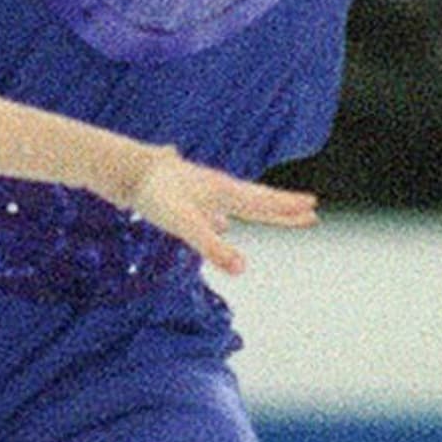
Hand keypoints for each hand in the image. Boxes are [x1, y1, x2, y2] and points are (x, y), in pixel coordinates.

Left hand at [125, 148, 319, 275]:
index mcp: (224, 193)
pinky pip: (214, 210)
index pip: (263, 203)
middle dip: (284, 208)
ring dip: (260, 210)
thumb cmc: (156, 195)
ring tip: (276, 214)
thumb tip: (242, 270)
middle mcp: (217, 190)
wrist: (128, 171)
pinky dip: (224, 218)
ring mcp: (202, 193)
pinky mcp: (185, 197)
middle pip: (258, 201)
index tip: (313, 209)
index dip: (287, 209)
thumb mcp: (185, 225)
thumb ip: (213, 248)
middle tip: (311, 210)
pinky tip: (221, 223)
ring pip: (239, 204)